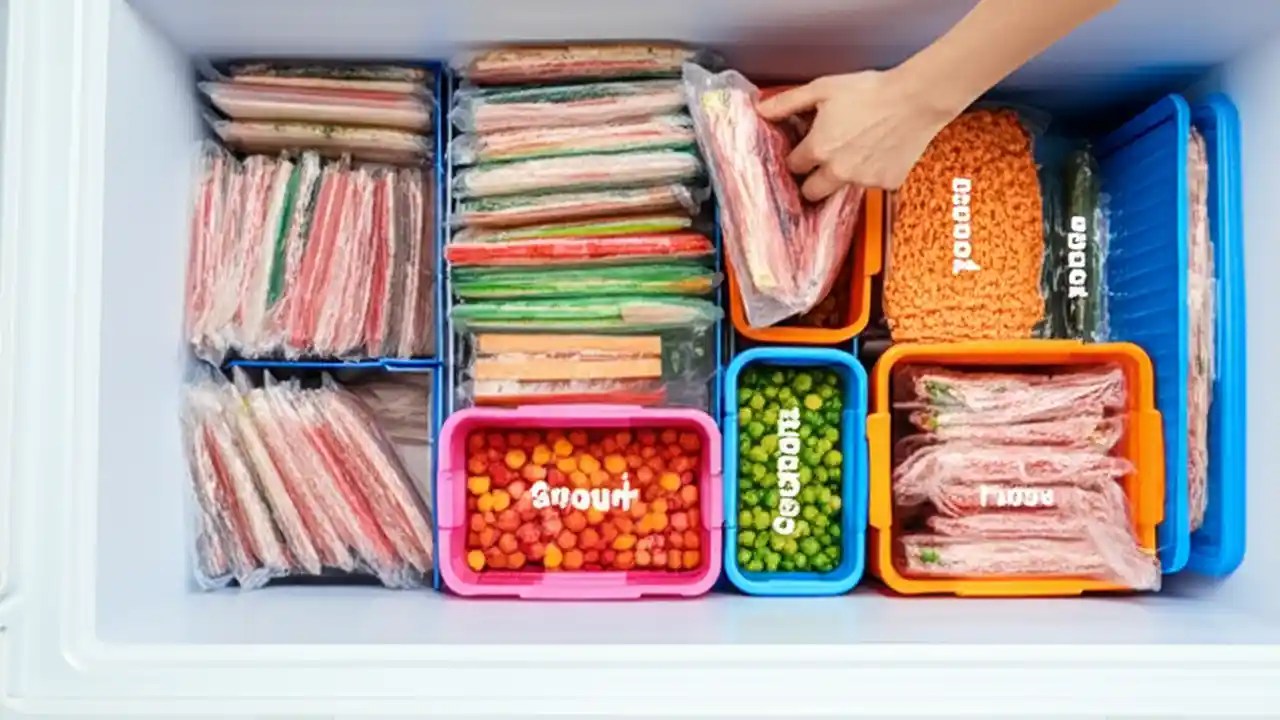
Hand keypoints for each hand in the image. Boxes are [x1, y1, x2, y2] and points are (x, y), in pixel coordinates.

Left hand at [756, 70, 959, 200]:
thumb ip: (787, 103)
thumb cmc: (870, 90)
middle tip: (821, 163)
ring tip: (856, 149)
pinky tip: (878, 150)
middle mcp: (838, 171)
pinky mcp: (886, 183)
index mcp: (818, 149)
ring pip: (842, 188)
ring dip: (843, 175)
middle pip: (811, 192)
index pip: (793, 167)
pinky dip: (871, 172)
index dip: (797, 157)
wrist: (916, 98)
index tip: (803, 151)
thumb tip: (761, 111)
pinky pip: (871, 185)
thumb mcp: (823, 88)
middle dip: (811, 181)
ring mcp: (863, 180)